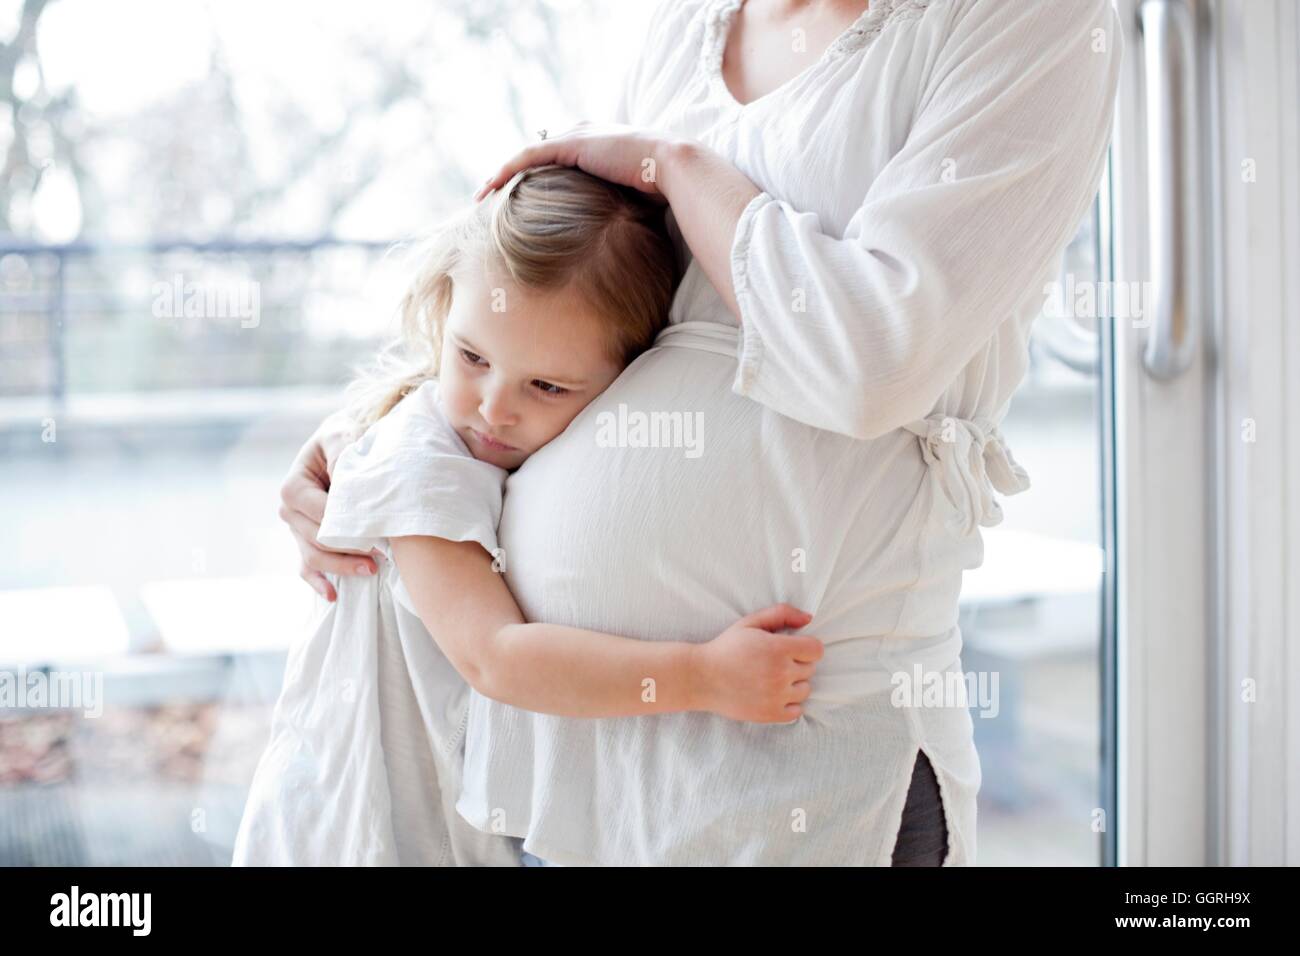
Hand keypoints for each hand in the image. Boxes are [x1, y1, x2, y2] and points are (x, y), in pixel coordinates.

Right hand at [278, 412, 377, 600]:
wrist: (347, 444)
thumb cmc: (346, 439)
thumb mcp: (344, 437)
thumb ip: (342, 455)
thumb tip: (346, 484)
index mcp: (294, 486)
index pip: (317, 512)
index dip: (343, 524)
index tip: (374, 530)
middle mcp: (291, 511)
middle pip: (316, 539)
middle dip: (347, 549)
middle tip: (381, 555)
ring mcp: (297, 530)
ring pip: (315, 557)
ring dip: (342, 567)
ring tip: (373, 569)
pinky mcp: (307, 542)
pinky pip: (307, 568)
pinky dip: (318, 583)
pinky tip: (333, 596)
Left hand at [472, 122, 675, 202]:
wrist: (673, 168)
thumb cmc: (663, 190)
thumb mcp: (634, 199)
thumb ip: (617, 208)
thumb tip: (613, 238)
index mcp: (599, 145)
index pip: (558, 159)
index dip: (536, 178)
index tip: (519, 199)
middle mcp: (585, 134)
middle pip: (538, 155)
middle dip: (513, 175)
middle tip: (491, 196)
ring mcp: (577, 137)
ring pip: (528, 155)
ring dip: (502, 174)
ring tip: (482, 195)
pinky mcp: (571, 145)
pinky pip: (529, 157)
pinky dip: (507, 171)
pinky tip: (490, 188)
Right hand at [695, 604, 823, 723]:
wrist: (702, 678)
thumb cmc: (726, 647)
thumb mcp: (751, 623)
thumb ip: (781, 614)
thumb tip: (809, 618)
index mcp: (778, 649)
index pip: (816, 650)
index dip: (806, 647)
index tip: (792, 648)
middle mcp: (781, 673)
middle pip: (810, 669)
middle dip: (797, 663)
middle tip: (774, 662)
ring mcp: (776, 696)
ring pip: (805, 690)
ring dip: (794, 684)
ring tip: (773, 679)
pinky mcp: (770, 714)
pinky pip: (797, 711)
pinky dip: (789, 704)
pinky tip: (773, 695)